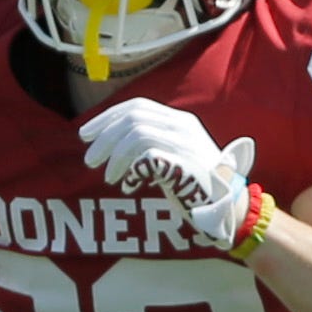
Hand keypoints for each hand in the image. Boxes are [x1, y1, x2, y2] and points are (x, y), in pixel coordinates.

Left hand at [78, 97, 255, 250]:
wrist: (226, 206)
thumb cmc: (193, 183)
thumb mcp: (170, 155)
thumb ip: (147, 143)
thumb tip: (107, 142)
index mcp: (179, 121)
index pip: (138, 105)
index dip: (107, 117)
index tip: (85, 134)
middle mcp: (183, 127)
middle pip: (133, 118)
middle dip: (104, 138)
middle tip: (89, 160)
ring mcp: (186, 144)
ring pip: (137, 134)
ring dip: (115, 157)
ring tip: (108, 177)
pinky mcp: (186, 164)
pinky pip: (148, 157)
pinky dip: (131, 172)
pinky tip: (128, 186)